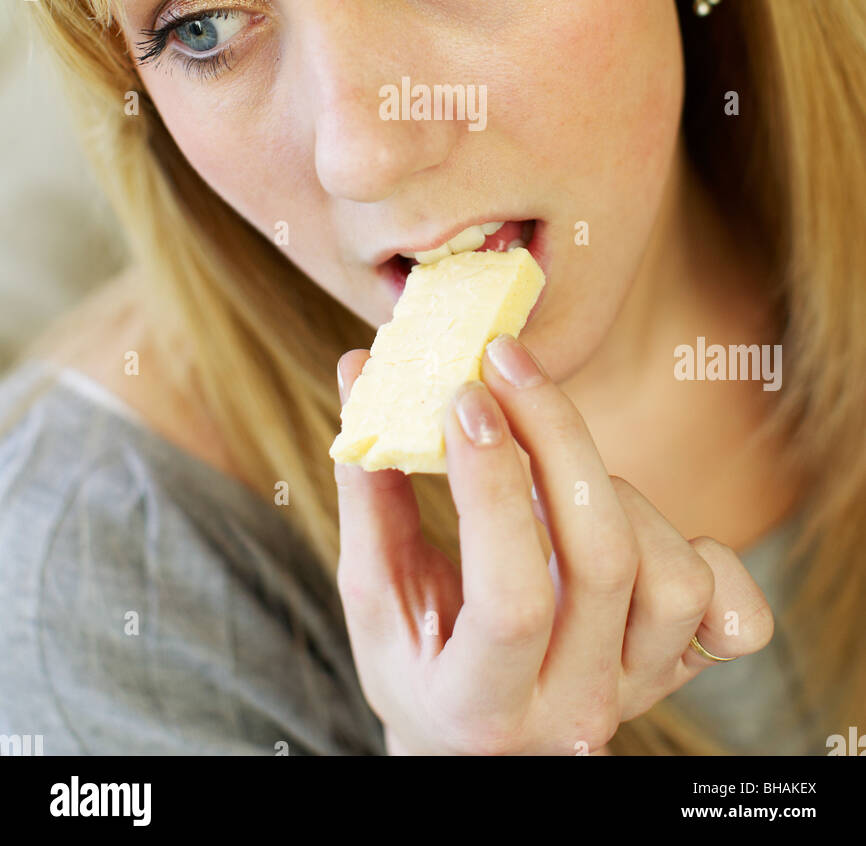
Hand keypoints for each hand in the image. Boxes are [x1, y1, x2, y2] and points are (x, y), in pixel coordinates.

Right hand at [333, 335, 773, 755]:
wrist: (482, 744)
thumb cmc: (419, 664)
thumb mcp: (376, 600)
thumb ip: (370, 495)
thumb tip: (358, 371)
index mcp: (481, 707)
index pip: (510, 597)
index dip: (493, 487)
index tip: (466, 397)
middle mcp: (574, 711)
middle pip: (602, 561)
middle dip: (556, 439)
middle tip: (508, 363)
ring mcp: (639, 694)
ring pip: (673, 577)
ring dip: (612, 492)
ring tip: (553, 474)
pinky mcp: (682, 672)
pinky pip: (738, 614)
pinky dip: (702, 553)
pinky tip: (639, 525)